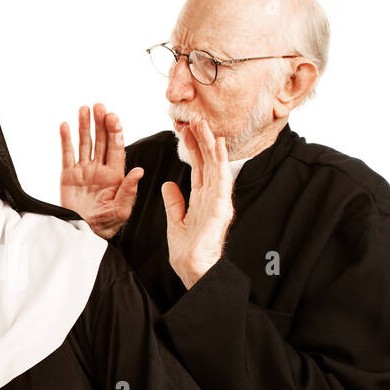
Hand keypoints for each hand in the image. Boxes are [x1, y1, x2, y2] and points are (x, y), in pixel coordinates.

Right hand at [60, 102, 143, 239]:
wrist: (82, 234)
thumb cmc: (105, 225)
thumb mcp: (121, 210)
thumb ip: (129, 190)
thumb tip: (139, 171)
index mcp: (115, 175)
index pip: (116, 148)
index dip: (115, 132)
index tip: (112, 117)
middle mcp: (100, 169)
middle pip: (101, 141)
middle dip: (100, 123)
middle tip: (99, 107)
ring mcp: (83, 171)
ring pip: (85, 143)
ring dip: (85, 126)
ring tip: (84, 109)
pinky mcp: (68, 176)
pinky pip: (67, 154)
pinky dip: (66, 140)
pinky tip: (65, 126)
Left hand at [162, 118, 235, 288]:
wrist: (192, 270)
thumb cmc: (187, 251)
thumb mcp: (175, 221)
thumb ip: (174, 202)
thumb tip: (168, 184)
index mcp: (201, 199)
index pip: (198, 167)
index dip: (193, 148)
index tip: (186, 130)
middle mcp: (212, 197)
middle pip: (208, 162)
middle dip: (202, 140)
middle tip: (195, 119)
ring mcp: (218, 201)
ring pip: (216, 166)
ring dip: (210, 144)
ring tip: (205, 124)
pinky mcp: (221, 208)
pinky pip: (221, 180)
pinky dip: (220, 161)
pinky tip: (218, 145)